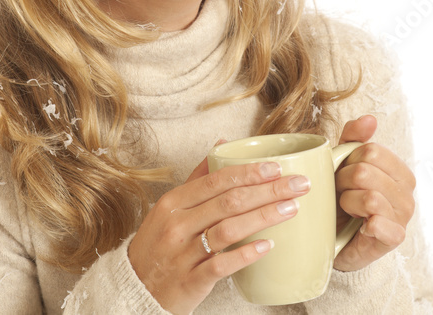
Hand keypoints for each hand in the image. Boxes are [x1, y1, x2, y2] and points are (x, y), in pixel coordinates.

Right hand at [127, 152, 310, 313]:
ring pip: (228, 229)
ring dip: (263, 217)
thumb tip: (223, 142)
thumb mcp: (169, 207)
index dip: (248, 172)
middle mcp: (177, 225)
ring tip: (291, 209)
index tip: (276, 168)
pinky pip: (221, 265)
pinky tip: (268, 246)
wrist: (135, 289)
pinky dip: (245, 254)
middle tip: (297, 185)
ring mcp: (183, 254)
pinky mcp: (191, 281)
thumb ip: (197, 177)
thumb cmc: (158, 244)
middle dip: (268, 191)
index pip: (216, 181)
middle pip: (229, 202)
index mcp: (173, 202)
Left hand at [332, 115, 415, 271]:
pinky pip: (377, 221)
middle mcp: (407, 192)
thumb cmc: (341, 198)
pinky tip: (359, 226)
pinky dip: (363, 222)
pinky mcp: (395, 238)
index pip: (371, 150)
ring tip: (347, 209)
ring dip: (347, 202)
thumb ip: (353, 138)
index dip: (347, 161)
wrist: (334, 239)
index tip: (342, 174)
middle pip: (365, 172)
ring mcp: (403, 216)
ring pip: (368, 197)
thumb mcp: (342, 163)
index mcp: (399, 170)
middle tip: (341, 194)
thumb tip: (370, 119)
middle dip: (342, 182)